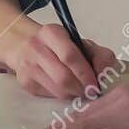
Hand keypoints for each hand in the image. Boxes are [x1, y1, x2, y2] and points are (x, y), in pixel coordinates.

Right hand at [3, 23, 117, 99]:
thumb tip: (104, 76)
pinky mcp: (24, 82)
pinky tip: (65, 88)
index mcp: (51, 33)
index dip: (85, 73)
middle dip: (81, 88)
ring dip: (74, 94)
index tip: (96, 85)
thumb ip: (99, 55)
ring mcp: (27, 66)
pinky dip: (63, 95)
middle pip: (63, 77)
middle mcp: (35, 48)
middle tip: (90, 91)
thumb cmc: (58, 45)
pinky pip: (50, 95)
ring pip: (58, 90)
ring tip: (79, 89)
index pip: (70, 56)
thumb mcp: (80, 43)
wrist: (23, 45)